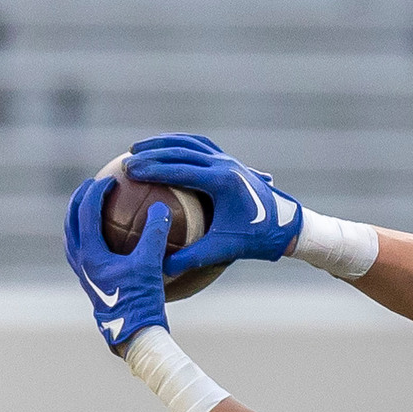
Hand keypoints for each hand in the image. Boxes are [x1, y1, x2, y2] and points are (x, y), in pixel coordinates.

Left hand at [64, 175, 170, 349]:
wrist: (131, 333)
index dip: (96, 191)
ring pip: (72, 235)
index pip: (86, 212)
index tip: (110, 178)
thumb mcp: (151, 264)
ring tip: (91, 203)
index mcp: (89, 254)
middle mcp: (79, 261)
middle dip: (80, 198)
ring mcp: (81, 271)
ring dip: (79, 215)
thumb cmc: (141, 300)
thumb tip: (161, 207)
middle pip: (71, 220)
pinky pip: (82, 249)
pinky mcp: (88, 280)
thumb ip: (155, 233)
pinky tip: (104, 233)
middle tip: (93, 183)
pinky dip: (88, 234)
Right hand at [125, 137, 302, 273]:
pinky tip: (162, 151)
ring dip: (162, 143)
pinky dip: (177, 144)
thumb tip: (160, 269)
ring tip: (137, 149)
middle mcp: (225, 164)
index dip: (152, 168)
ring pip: (189, 142)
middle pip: (181, 150)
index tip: (130, 171)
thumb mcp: (221, 250)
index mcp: (222, 181)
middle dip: (151, 153)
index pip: (180, 169)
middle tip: (127, 161)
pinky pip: (198, 145)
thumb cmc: (253, 239)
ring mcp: (228, 159)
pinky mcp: (229, 160)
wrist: (286, 224)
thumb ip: (190, 258)